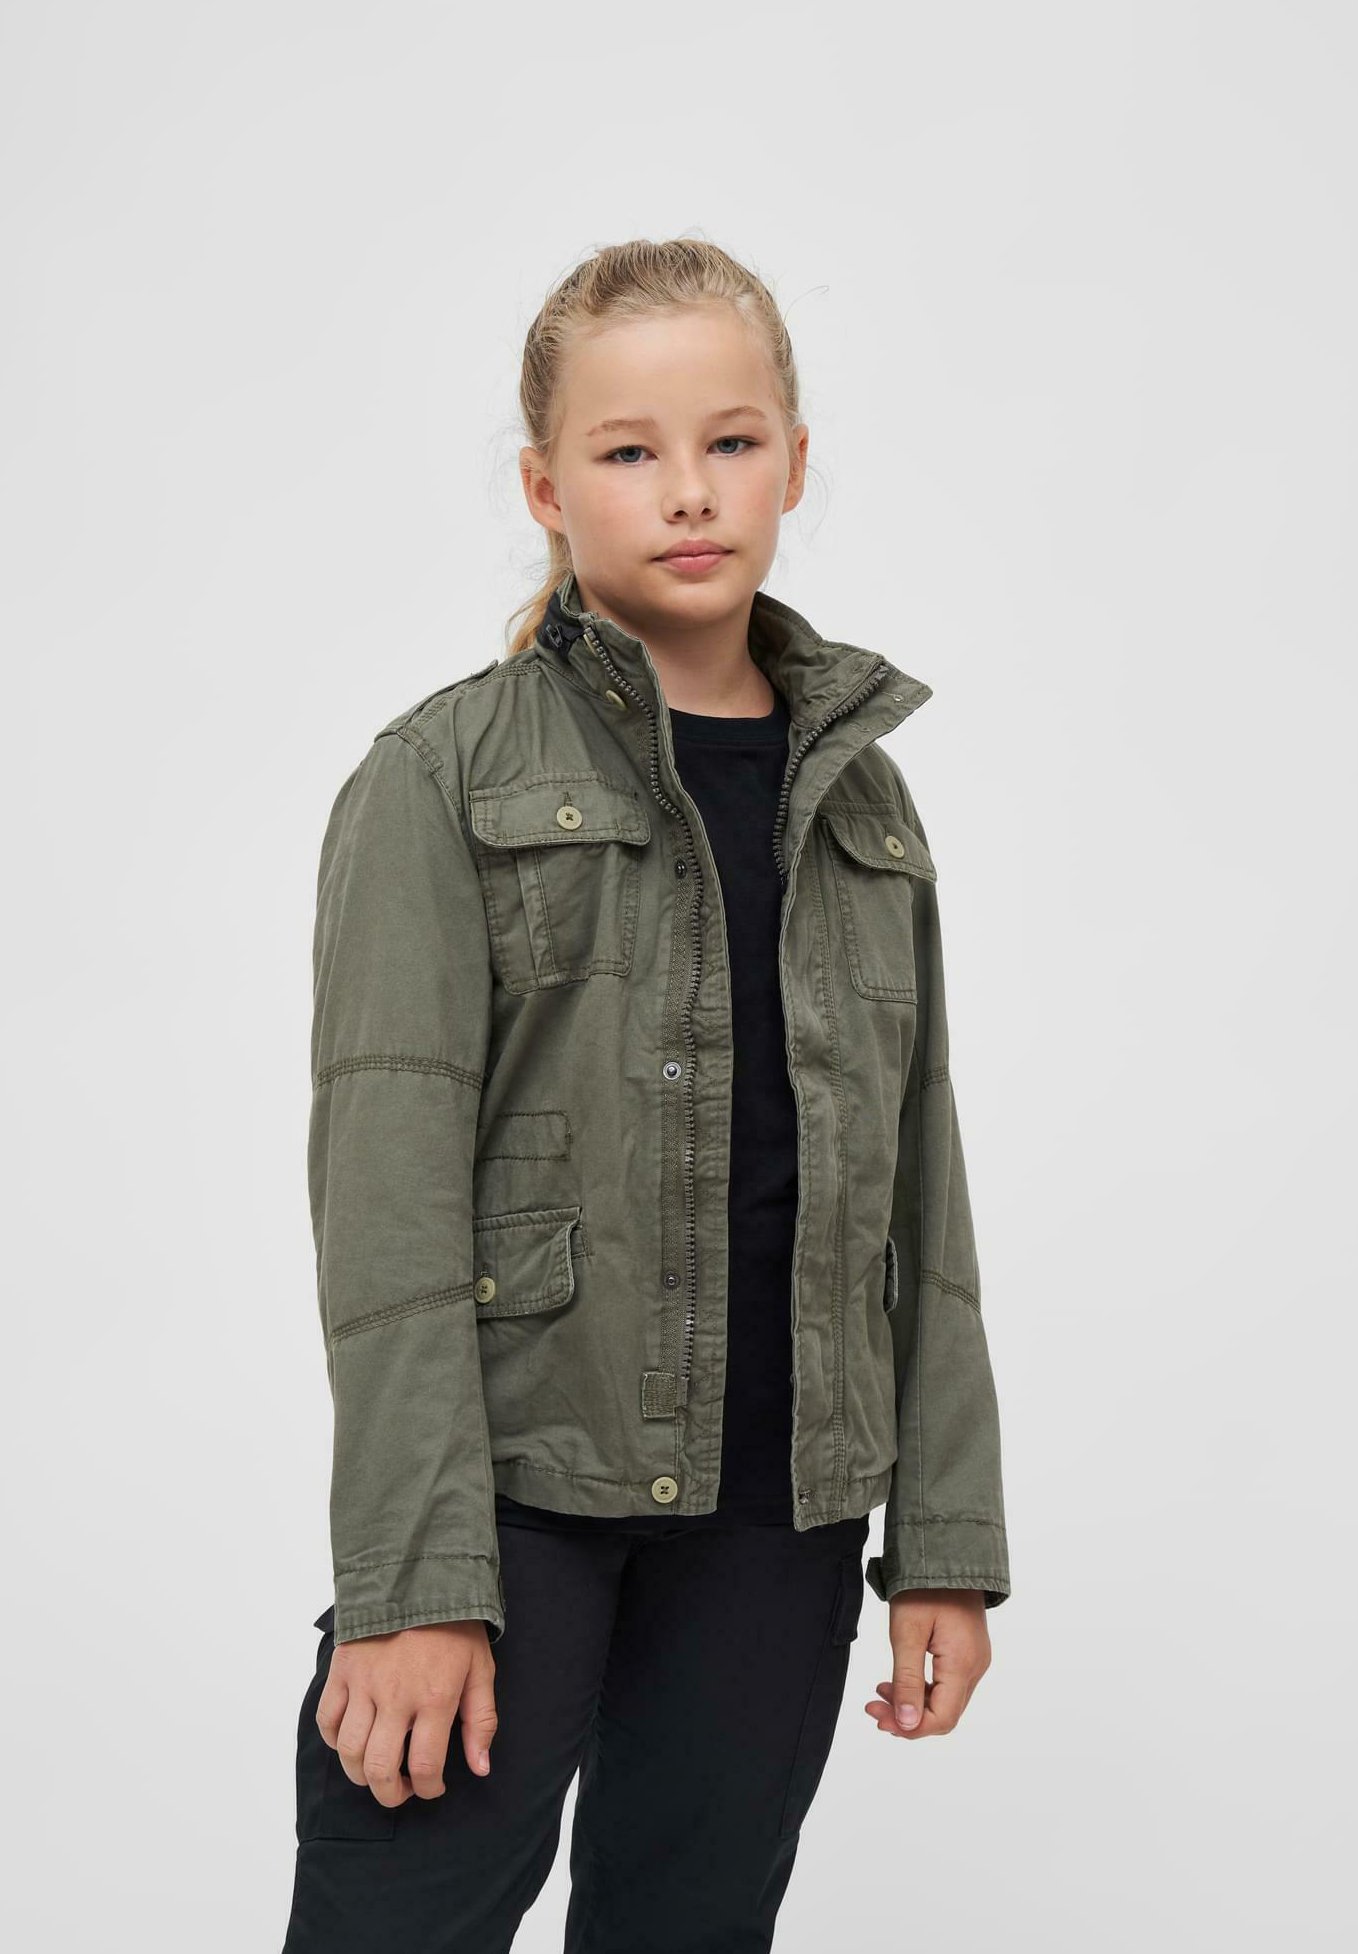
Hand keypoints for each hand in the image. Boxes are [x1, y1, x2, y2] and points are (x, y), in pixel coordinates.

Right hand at [316, 1620, 497, 1806]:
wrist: (419, 1577)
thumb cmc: (454, 1625)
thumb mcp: (481, 1669)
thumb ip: (481, 1721)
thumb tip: (480, 1767)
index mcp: (435, 1697)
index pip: (425, 1764)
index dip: (428, 1789)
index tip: (432, 1787)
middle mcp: (396, 1696)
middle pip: (379, 1767)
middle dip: (389, 1794)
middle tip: (400, 1791)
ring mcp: (364, 1683)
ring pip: (349, 1751)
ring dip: (360, 1773)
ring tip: (376, 1770)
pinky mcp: (342, 1671)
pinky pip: (327, 1720)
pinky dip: (335, 1740)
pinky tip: (353, 1740)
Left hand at [865, 1588, 990, 1738]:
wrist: (947, 1551)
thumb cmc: (924, 1587)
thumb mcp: (906, 1633)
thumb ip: (907, 1681)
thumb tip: (907, 1725)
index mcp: (963, 1664)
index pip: (942, 1719)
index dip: (909, 1727)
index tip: (877, 1715)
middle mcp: (976, 1666)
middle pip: (945, 1713)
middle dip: (908, 1717)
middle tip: (873, 1706)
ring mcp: (976, 1659)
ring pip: (947, 1700)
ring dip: (914, 1703)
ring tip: (881, 1691)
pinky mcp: (970, 1651)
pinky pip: (950, 1683)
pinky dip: (925, 1688)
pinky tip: (900, 1680)